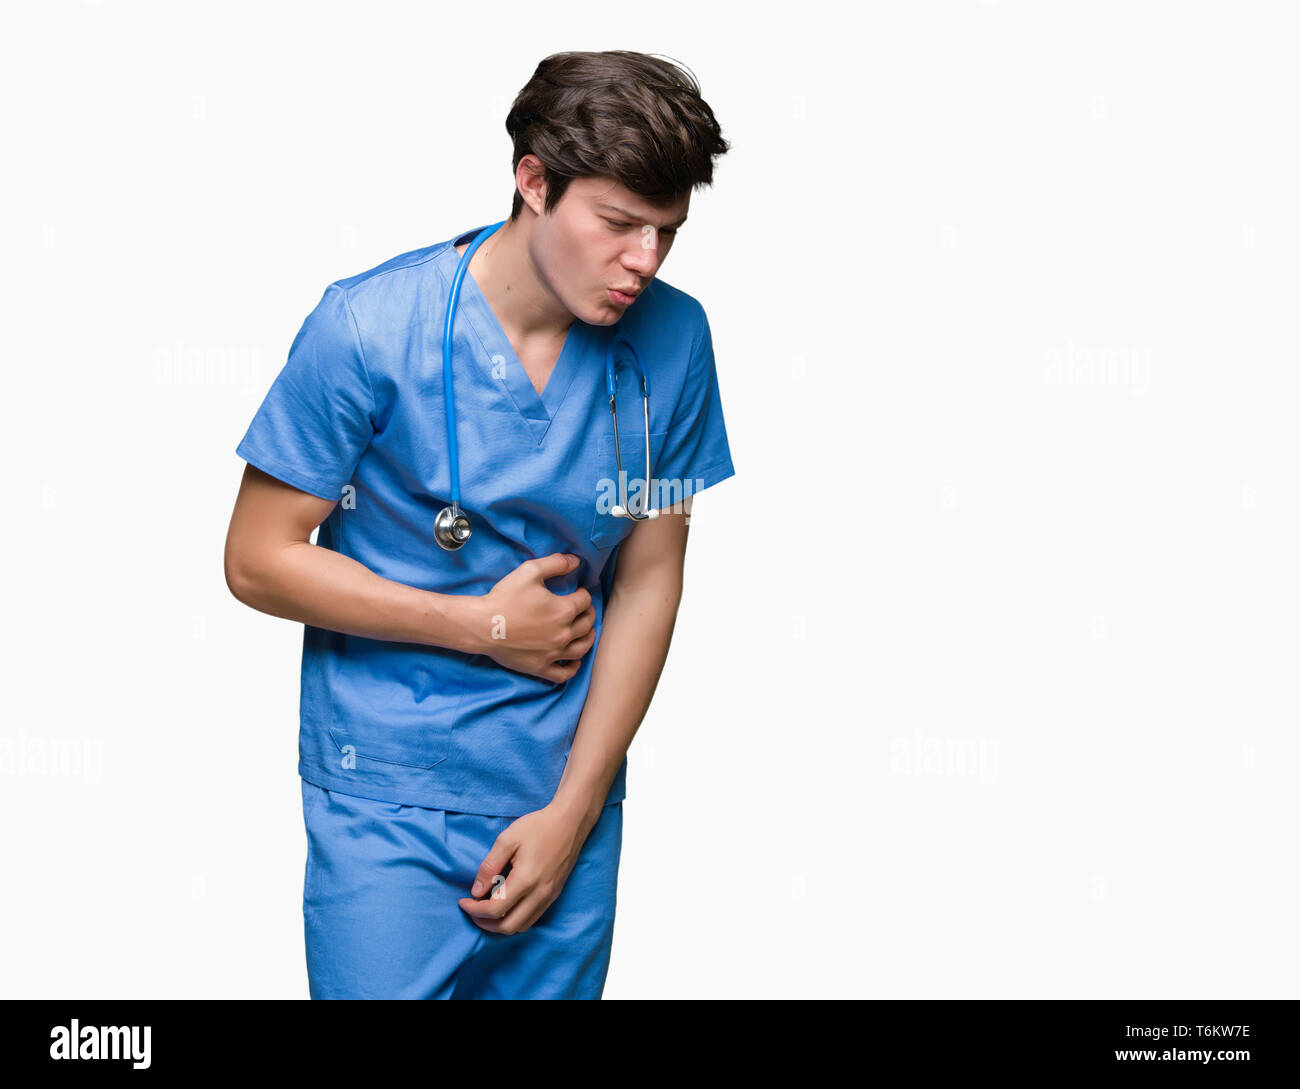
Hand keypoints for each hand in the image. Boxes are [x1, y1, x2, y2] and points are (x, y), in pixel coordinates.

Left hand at [458, 805, 588, 934]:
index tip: (463, 901)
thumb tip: (476, 891)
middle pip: (507, 927)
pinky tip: (506, 905)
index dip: (474, 910)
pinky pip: (531, 919)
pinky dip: (514, 919)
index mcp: (526, 880)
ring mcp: (549, 897)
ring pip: (521, 927)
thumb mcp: (507, 839)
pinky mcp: (554, 895)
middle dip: (484, 923)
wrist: (570, 822)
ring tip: (486, 910)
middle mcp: (539, 894)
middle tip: (472, 909)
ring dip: (500, 925)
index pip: (495, 910)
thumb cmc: (538, 827)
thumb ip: (489, 867)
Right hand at [474, 553, 596, 683]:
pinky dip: (573, 668)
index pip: (585, 601)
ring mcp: (553, 654)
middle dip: (588, 614)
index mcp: (564, 610)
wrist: (482, 625)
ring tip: (586, 633)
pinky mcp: (541, 667)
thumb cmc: (505, 597)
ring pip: (581, 649)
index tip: (579, 592)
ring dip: (587, 639)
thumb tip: (576, 561)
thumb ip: (556, 563)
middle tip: (584, 610)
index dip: (584, 594)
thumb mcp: (530, 571)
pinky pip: (564, 674)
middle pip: (587, 624)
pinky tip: (574, 662)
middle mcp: (564, 634)